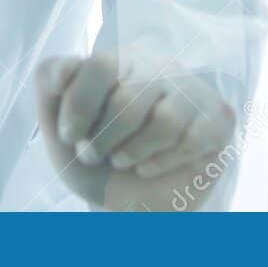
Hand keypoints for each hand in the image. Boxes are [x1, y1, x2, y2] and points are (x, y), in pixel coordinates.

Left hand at [35, 53, 235, 211]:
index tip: (70, 135)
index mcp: (122, 62)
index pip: (101, 65)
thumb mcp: (63, 125)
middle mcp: (159, 67)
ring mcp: (193, 91)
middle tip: (96, 155)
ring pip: (164, 121)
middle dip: (102, 140)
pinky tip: (150, 167)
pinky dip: (161, 164)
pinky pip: (191, 141)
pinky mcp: (218, 118)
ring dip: (132, 154)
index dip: (79, 107)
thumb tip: (63, 70)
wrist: (133, 204)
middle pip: (128, 98)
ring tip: (124, 161)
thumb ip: (49, 85)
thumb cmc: (99, 158)